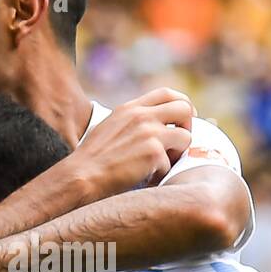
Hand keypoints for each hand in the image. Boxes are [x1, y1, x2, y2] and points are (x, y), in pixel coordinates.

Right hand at [69, 88, 194, 197]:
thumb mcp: (110, 127)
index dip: (182, 105)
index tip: (183, 121)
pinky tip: (145, 178)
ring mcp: (150, 133)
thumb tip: (153, 127)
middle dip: (188, 127)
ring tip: (159, 165)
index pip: (167, 94)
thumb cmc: (92, 159)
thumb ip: (131, 122)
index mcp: (130, 108)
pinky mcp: (154, 152)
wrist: (82, 176)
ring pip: (186, 137)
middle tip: (179, 144)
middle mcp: (142, 116)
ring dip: (177, 154)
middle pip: (185, 109)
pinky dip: (160, 174)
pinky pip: (171, 163)